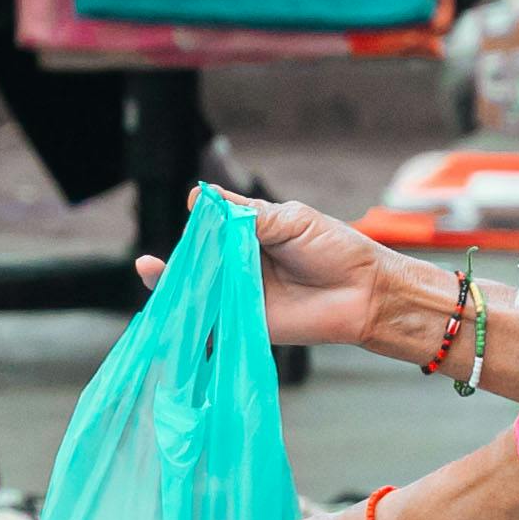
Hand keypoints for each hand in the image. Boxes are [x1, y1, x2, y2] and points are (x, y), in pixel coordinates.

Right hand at [135, 194, 404, 358]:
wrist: (367, 293)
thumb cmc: (336, 250)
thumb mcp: (291, 221)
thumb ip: (248, 215)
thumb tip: (201, 197)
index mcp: (249, 234)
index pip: (210, 228)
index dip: (196, 226)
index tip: (191, 219)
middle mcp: (240, 264)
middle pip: (198, 260)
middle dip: (176, 258)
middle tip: (155, 259)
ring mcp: (241, 294)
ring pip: (199, 290)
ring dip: (174, 284)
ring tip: (151, 271)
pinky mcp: (246, 322)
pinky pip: (214, 322)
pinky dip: (193, 319)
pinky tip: (173, 310)